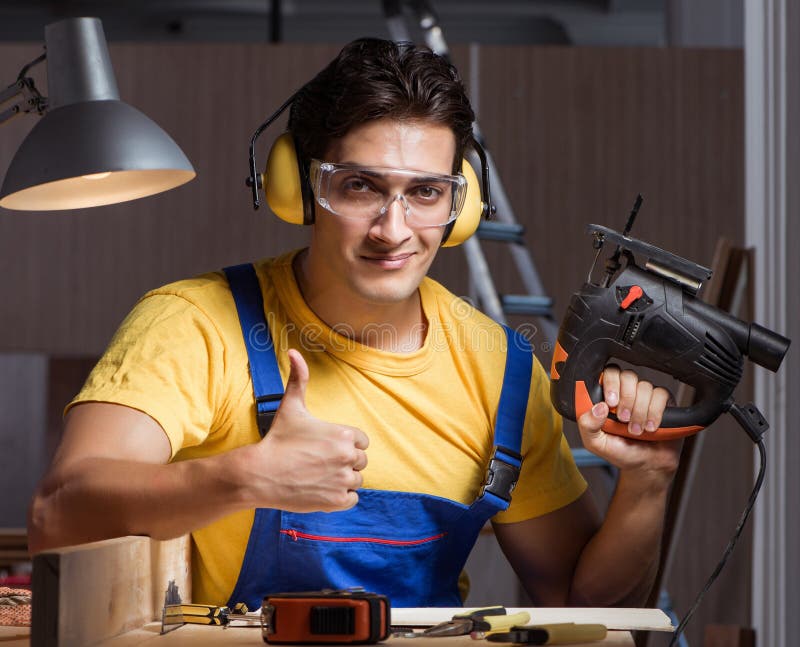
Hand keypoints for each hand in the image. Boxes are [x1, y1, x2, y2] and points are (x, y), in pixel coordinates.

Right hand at [246, 349, 368, 511]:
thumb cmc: (277, 439)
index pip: (361, 441)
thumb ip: (298, 378)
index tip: (326, 446)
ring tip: (319, 475)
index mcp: (344, 434)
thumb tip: (293, 351)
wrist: (259, 473)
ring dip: (343, 479)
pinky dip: (341, 497)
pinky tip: (322, 488)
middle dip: (344, 461)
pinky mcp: (336, 502)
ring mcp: (343, 481)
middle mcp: (348, 457)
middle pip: (360, 460)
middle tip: (320, 461)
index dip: (345, 443)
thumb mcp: (291, 406)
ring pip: (356, 480)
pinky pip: (352, 499)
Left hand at [576, 366, 680, 478]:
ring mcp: (645, 395)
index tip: (611, 403)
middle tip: (624, 419)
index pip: (608, 374)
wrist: (647, 466)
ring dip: (640, 411)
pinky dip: (655, 412)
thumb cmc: (621, 452)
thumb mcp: (596, 443)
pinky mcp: (663, 401)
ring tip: (637, 430)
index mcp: (607, 397)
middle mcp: (626, 392)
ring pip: (644, 387)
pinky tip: (651, 427)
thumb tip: (597, 407)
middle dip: (627, 399)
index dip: (610, 383)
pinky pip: (660, 395)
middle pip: (628, 376)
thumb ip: (588, 426)